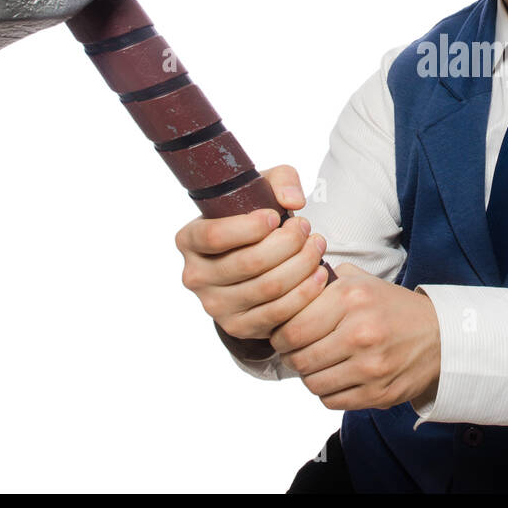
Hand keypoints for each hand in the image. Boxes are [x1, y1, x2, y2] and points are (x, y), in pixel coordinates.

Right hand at [176, 164, 329, 340]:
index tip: (276, 216)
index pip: (214, 236)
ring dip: (302, 265)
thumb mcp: (263, 189)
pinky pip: (278, 314)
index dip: (250, 227)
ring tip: (317, 245)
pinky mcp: (239, 327)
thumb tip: (293, 202)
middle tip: (306, 228)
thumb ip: (281, 181)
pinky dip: (305, 293)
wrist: (256, 258)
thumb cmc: (256, 218)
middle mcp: (194, 276)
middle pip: (249, 262)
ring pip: (268, 288)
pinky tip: (319, 274)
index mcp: (189, 240)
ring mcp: (214, 306)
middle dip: (288, 243)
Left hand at [270, 263, 440, 411]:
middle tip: (296, 352)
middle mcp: (361, 332)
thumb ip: (324, 280)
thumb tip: (286, 286)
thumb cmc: (394, 308)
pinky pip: (331, 401)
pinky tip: (338, 377)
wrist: (441, 336)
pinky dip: (328, 392)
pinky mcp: (378, 393)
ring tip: (320, 364)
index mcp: (352, 298)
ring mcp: (371, 366)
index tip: (283, 335)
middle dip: (291, 357)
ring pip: (312, 383)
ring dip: (310, 376)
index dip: (279, 335)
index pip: (291, 327)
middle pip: (298, 358)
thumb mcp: (362, 282)